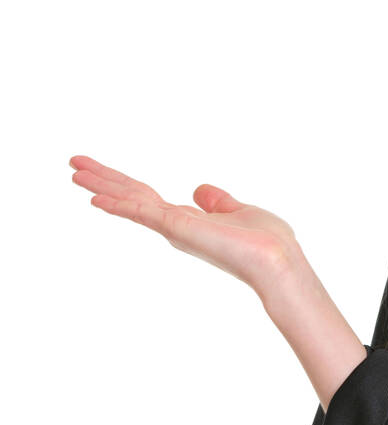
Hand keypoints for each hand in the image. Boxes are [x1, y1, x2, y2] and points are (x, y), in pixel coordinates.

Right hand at [69, 154, 307, 300]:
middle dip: (103, 179)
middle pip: (131, 195)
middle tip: (73, 163)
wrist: (277, 260)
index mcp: (186, 220)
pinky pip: (142, 212)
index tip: (98, 171)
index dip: (122, 183)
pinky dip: (119, 205)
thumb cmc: (266, 242)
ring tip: (74, 172)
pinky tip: (96, 198)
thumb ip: (218, 201)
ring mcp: (174, 227)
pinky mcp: (178, 227)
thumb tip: (199, 189)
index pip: (146, 196)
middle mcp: (174, 225)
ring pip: (131, 200)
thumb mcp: (240, 211)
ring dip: (102, 185)